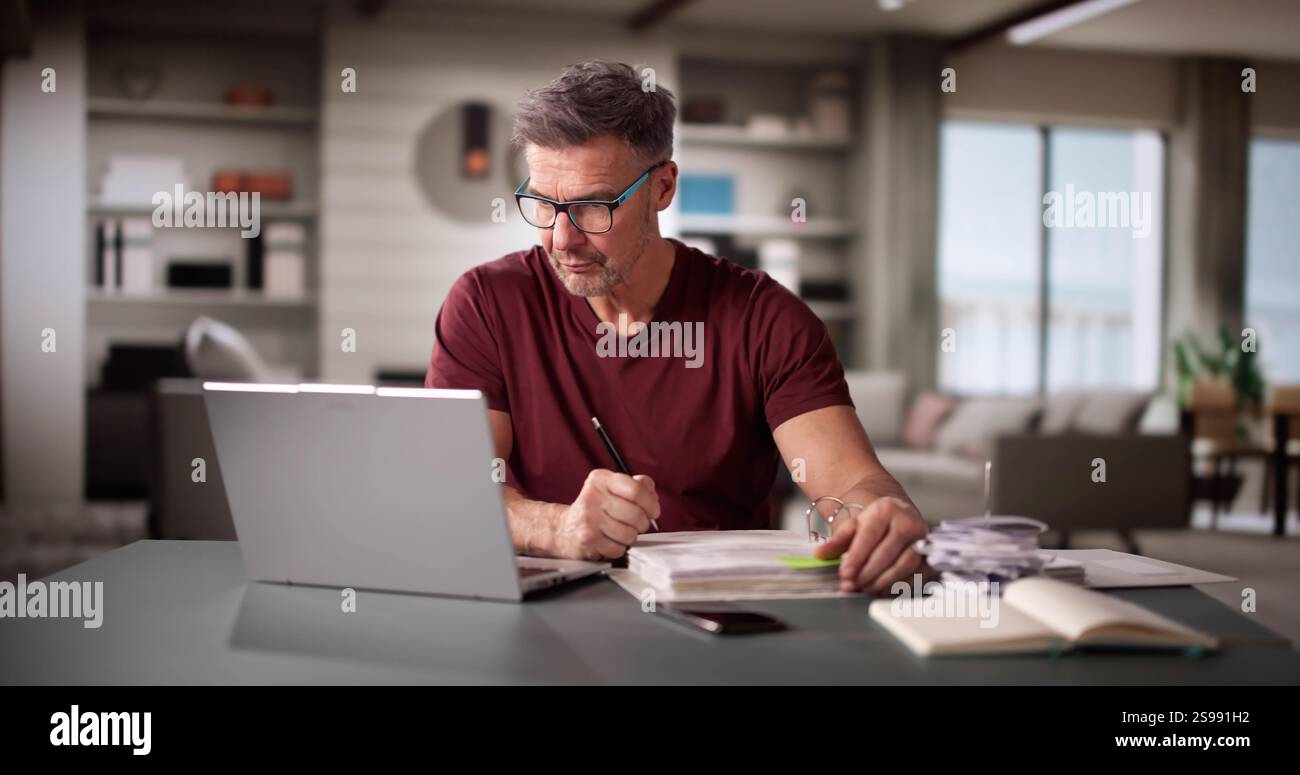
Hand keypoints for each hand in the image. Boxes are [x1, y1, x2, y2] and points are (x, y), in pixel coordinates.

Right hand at [552, 469, 659, 559]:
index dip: (651, 503)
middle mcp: (592, 496)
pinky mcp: (587, 539)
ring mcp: (588, 518)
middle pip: (636, 514)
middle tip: (637, 524)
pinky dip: (618, 548)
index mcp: (600, 479)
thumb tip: (653, 494)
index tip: (653, 511)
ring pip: (629, 534)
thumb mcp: (612, 488)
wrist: (564, 529)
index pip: (636, 490)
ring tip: (620, 532)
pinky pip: (618, 549)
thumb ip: (636, 485)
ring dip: (630, 537)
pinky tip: (609, 541)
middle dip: (642, 524)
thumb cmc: (594, 508)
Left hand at [813, 496, 927, 594]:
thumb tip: (820, 554)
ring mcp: (921, 538)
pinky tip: (883, 589)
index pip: (870, 535)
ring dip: (883, 581)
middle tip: (853, 585)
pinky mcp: (928, 554)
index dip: (857, 557)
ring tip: (865, 588)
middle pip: (887, 552)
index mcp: (886, 509)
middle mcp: (907, 521)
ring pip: (905, 564)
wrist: (893, 514)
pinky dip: (900, 585)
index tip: (845, 573)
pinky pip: (917, 574)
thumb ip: (836, 541)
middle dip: (868, 573)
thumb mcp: (851, 526)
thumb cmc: (871, 522)